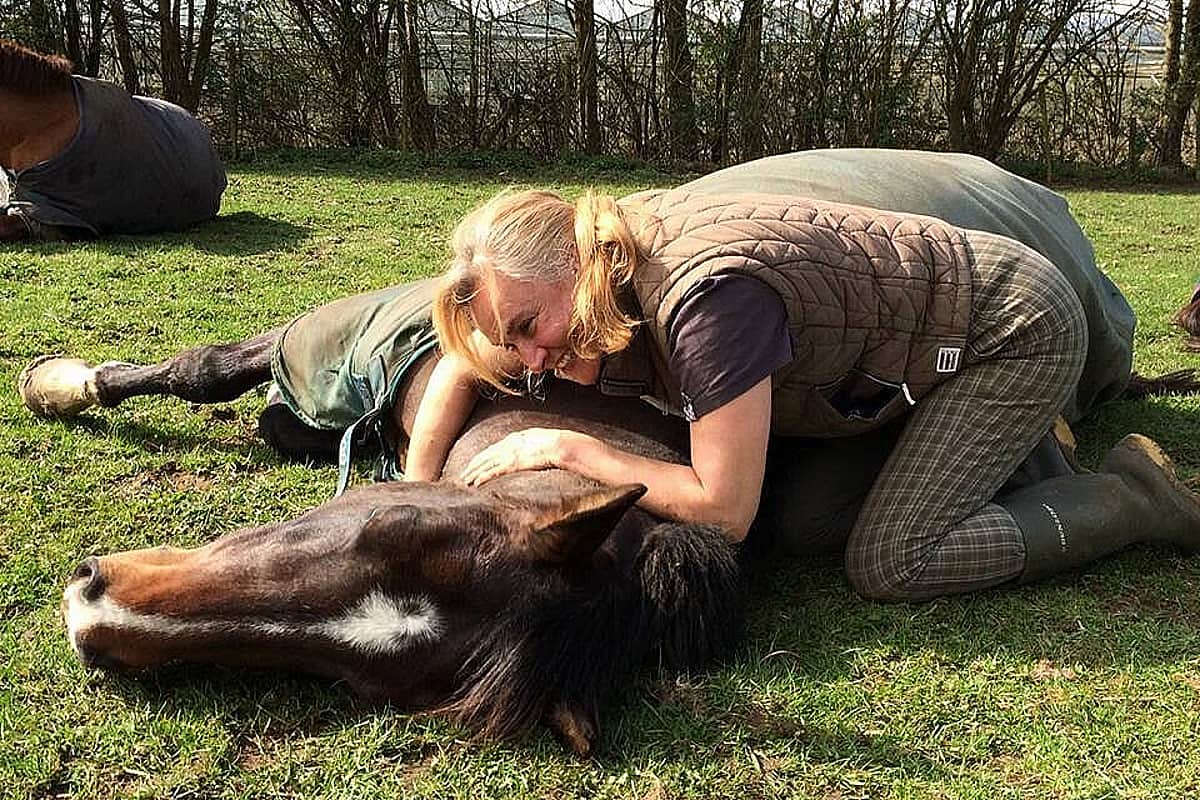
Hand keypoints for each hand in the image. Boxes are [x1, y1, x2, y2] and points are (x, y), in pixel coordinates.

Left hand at [460, 427, 574, 484]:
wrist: (558, 444)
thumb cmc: (553, 443)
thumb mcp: (538, 438)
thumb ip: (529, 443)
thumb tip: (529, 447)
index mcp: (513, 439)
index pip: (492, 450)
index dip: (481, 458)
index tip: (474, 464)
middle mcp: (507, 445)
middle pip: (484, 457)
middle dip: (472, 466)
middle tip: (463, 474)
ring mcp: (508, 455)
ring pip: (485, 465)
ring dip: (473, 473)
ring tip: (464, 481)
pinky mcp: (512, 464)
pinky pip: (493, 472)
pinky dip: (483, 477)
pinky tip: (475, 483)